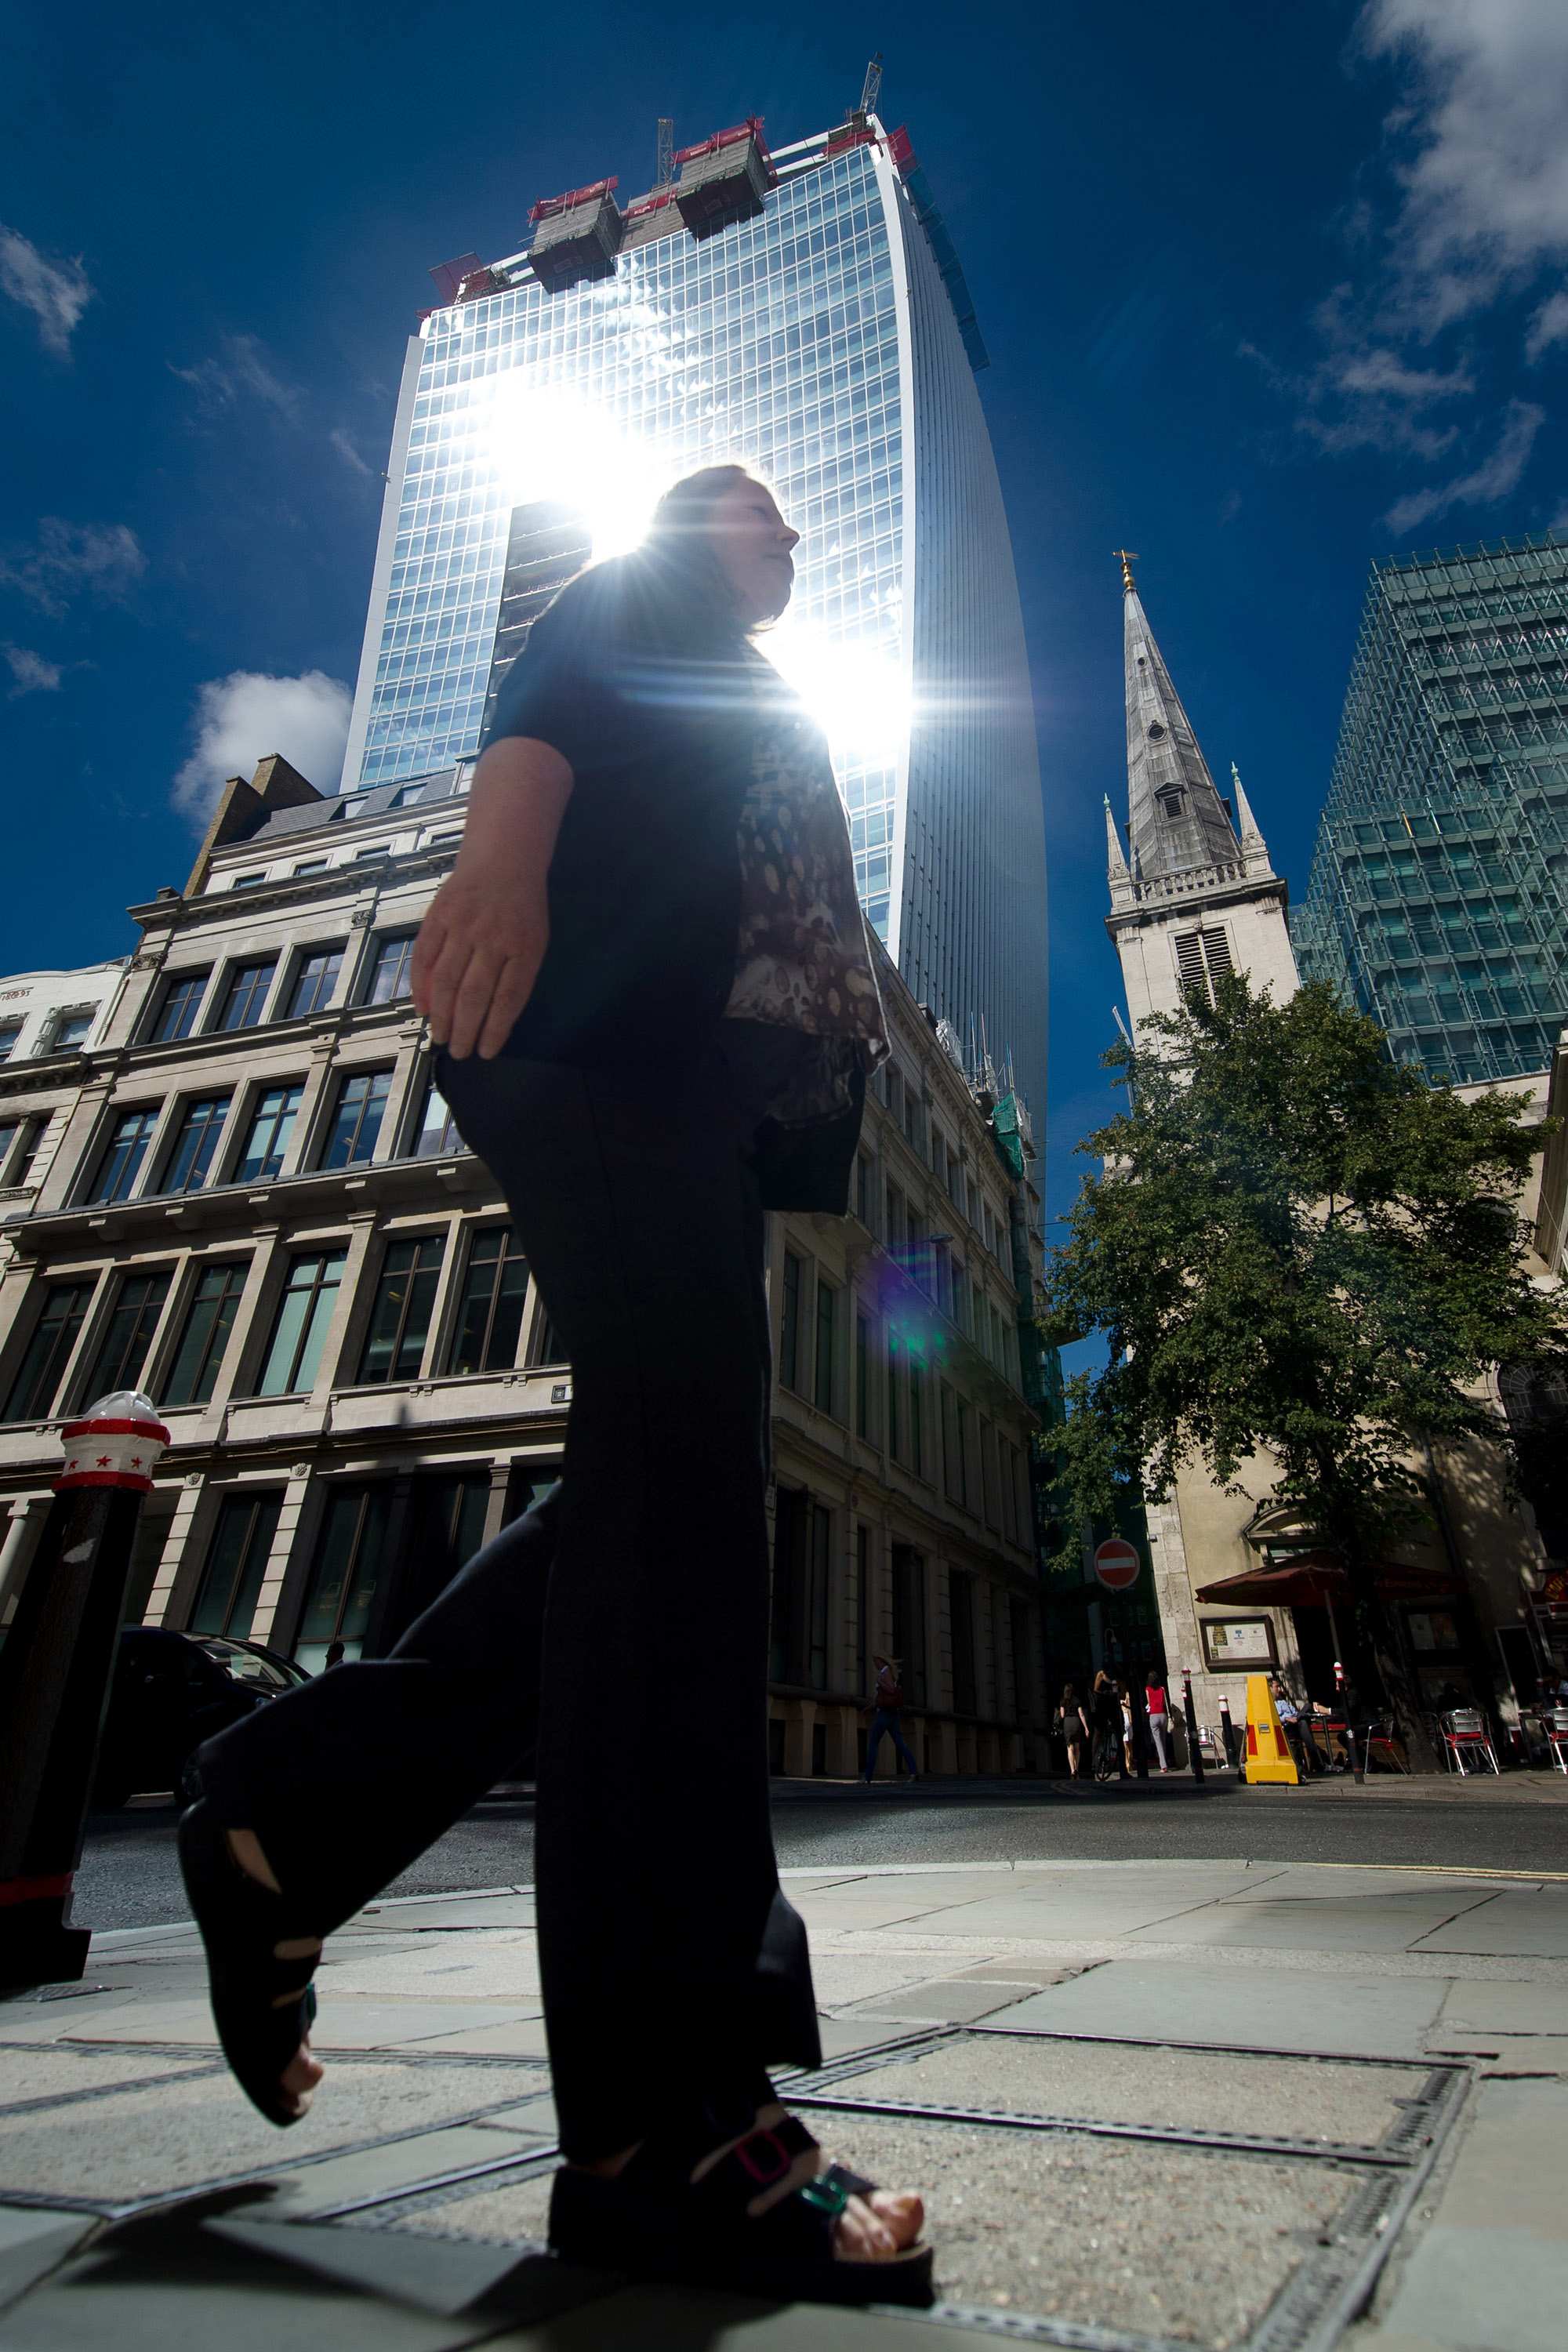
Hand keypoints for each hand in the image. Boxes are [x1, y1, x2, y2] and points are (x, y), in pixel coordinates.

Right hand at [411, 872, 548, 1060]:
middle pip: (474, 994)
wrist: (502, 859)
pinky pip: (425, 956)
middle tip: (458, 1053)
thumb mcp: (534, 941)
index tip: (485, 1052)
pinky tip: (422, 1006)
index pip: (508, 998)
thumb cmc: (522, 908)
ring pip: (446, 980)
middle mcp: (491, 938)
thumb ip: (517, 977)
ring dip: (441, 1014)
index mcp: (523, 947)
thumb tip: (491, 1019)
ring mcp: (462, 925)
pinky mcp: (438, 915)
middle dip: (464, 1029)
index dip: (495, 1029)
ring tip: (439, 1037)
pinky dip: (420, 984)